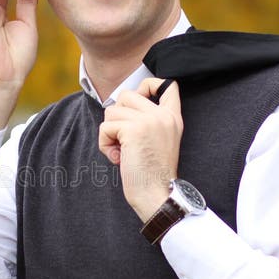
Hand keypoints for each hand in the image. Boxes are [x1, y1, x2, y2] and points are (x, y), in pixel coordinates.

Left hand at [99, 78, 182, 220]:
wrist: (156, 194)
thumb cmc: (152, 173)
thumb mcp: (159, 139)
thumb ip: (149, 119)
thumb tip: (120, 104)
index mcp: (172, 117)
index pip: (168, 83)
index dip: (148, 86)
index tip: (140, 101)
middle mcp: (163, 115)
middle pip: (126, 95)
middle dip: (117, 117)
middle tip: (125, 140)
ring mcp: (149, 120)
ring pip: (112, 111)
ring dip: (110, 133)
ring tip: (122, 152)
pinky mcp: (133, 130)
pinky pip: (105, 127)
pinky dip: (105, 144)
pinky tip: (118, 158)